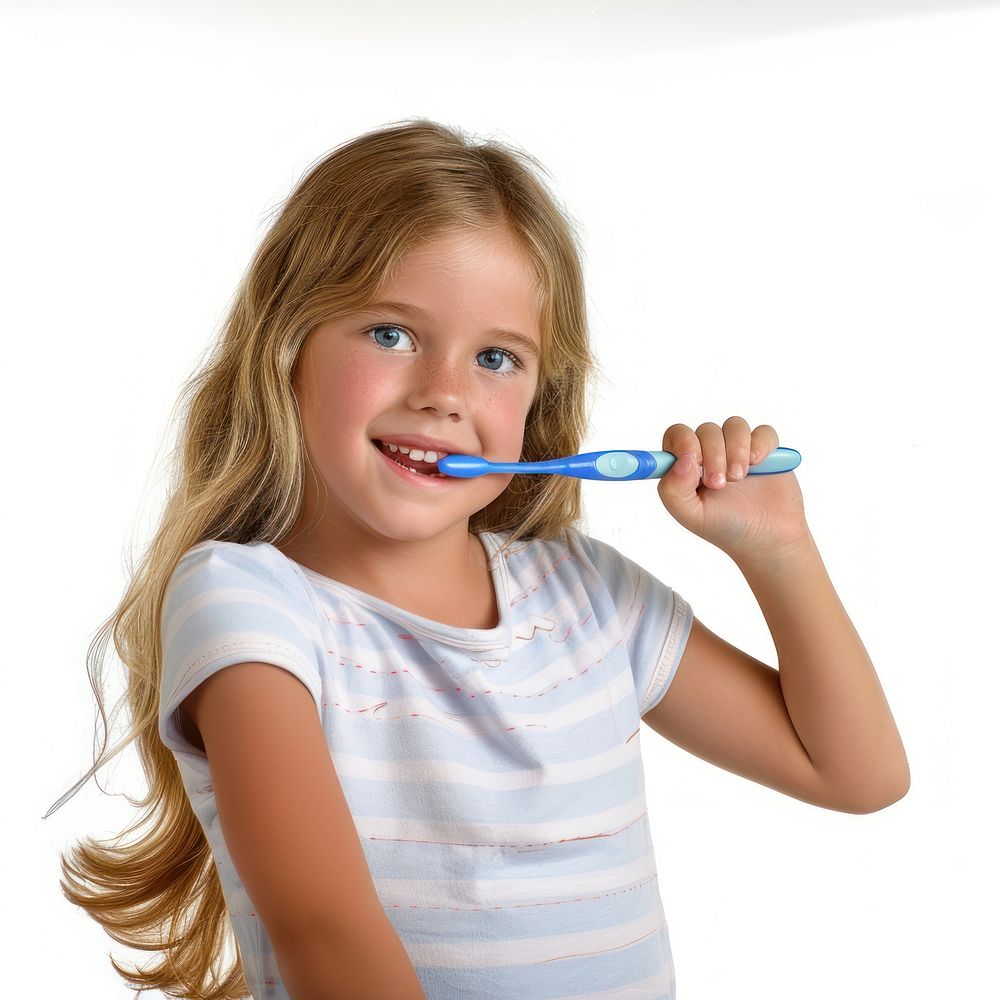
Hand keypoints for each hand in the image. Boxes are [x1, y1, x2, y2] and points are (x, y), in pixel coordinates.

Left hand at [656, 416, 810, 563]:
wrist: (767, 539)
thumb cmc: (724, 526)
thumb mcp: (690, 514)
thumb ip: (673, 489)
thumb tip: (682, 460)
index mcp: (688, 466)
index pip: (677, 435)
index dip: (684, 442)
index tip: (694, 462)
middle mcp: (711, 453)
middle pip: (707, 430)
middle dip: (713, 455)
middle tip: (719, 484)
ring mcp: (739, 450)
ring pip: (735, 425)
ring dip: (736, 450)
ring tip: (739, 478)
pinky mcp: (766, 450)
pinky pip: (763, 432)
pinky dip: (760, 445)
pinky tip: (759, 466)